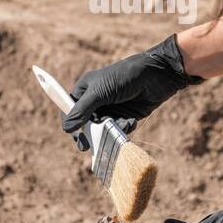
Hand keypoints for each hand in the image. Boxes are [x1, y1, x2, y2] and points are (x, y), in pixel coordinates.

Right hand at [62, 34, 200, 149]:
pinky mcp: (125, 117)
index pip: (69, 108)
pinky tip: (132, 121)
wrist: (156, 76)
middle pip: (85, 124)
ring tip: (122, 123)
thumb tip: (66, 128)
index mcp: (85, 89)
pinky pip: (118, 130)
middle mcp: (96, 100)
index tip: (74, 135)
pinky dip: (124, 128)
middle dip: (89, 134)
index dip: (69, 123)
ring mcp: (111, 109)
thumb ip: (82, 111)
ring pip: (102, 130)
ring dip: (110, 131)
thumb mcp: (100, 92)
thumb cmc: (124, 77)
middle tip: (87, 147)